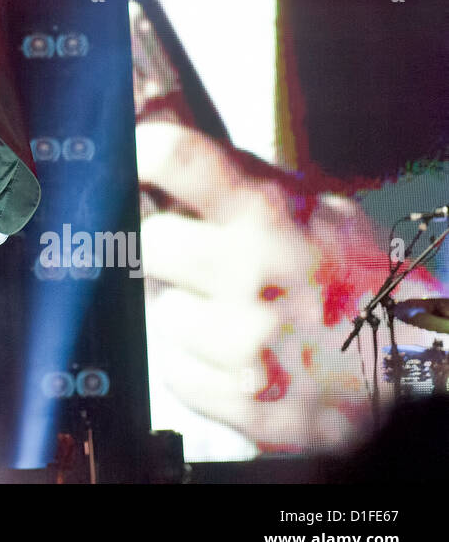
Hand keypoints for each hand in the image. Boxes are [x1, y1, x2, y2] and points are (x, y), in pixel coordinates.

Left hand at [136, 119, 442, 450]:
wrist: (416, 373)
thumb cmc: (357, 285)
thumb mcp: (318, 212)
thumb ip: (240, 183)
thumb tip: (158, 143)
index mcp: (272, 211)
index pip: (175, 156)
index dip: (138, 156)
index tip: (126, 165)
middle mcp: (255, 269)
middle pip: (152, 241)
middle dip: (172, 254)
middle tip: (205, 264)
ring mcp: (248, 339)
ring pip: (164, 313)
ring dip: (192, 317)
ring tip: (240, 318)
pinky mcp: (241, 398)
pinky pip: (177, 370)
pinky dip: (202, 369)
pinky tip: (245, 360)